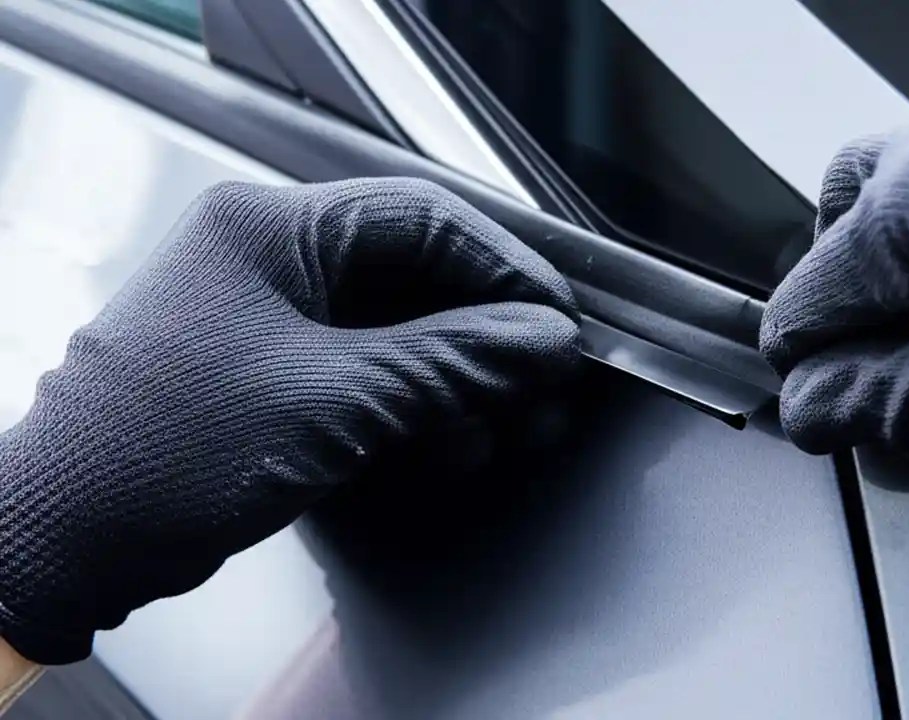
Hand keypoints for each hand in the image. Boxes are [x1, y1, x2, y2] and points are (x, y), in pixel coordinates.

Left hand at [0, 178, 579, 663]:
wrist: (70, 540)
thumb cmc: (167, 450)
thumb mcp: (337, 400)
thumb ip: (453, 363)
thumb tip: (547, 341)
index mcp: (271, 228)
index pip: (422, 220)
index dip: (504, 270)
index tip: (558, 321)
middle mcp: (273, 263)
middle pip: (418, 280)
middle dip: (489, 338)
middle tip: (546, 385)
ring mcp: (274, 323)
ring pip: (402, 334)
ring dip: (462, 382)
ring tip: (515, 427)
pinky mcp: (277, 380)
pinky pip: (372, 377)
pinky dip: (420, 410)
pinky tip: (457, 445)